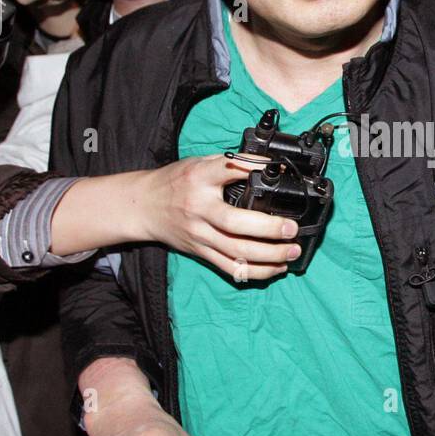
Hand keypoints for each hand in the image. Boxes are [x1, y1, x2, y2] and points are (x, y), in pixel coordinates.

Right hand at [135, 155, 302, 280]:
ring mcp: (199, 234)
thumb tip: (268, 166)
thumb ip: (230, 165)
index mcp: (198, 179)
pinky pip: (231, 268)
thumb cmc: (175, 182)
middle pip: (235, 224)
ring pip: (236, 252)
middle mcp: (199, 208)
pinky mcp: (201, 252)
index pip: (227, 171)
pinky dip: (256, 272)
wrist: (143, 206)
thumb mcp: (199, 163)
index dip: (254, 169)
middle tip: (291, 229)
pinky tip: (276, 268)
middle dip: (268, 229)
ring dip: (268, 255)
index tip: (277, 171)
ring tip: (291, 251)